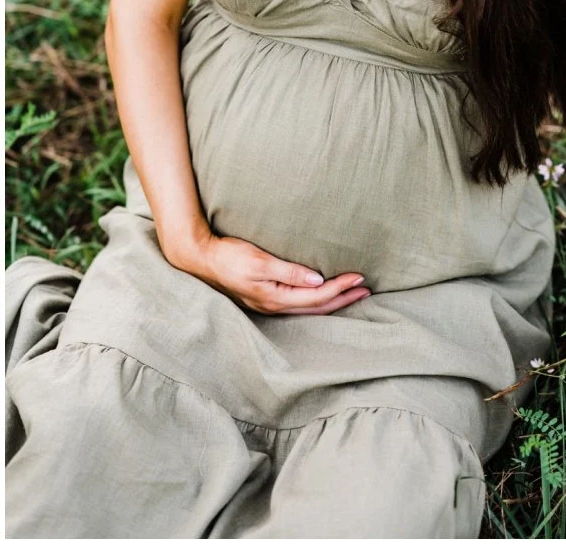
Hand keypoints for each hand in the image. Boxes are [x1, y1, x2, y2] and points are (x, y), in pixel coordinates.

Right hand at [171, 232, 369, 315]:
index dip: (340, 288)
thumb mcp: (258, 261)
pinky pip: (298, 303)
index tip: (359, 277)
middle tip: (365, 291)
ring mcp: (268, 304)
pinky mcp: (264, 298)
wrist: (200, 258)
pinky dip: (316, 299)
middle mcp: (274, 306)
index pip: (317, 295)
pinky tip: (321, 293)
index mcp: (275, 297)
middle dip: (343, 299)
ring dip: (332, 301)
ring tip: (351, 294)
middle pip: (317, 307)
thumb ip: (288, 271)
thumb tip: (317, 279)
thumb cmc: (227, 256)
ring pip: (309, 308)